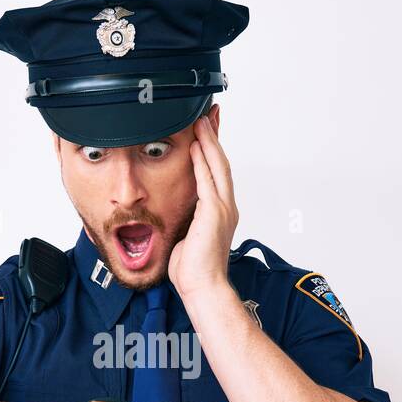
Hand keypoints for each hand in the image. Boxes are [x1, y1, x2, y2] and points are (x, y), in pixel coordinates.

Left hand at [167, 112, 239, 299]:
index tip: (206, 131)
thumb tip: (176, 214)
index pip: (217, 173)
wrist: (203, 287)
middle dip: (214, 137)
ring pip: (217, 166)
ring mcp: (222, 208)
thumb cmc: (193, 270)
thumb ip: (186, 220)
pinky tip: (196, 145)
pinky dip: (202, 160)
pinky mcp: (214, 212)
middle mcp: (226, 206)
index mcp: (220, 212)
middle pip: (221, 163)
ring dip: (209, 142)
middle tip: (209, 115)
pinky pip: (207, 179)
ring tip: (202, 121)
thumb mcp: (186, 237)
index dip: (212, 150)